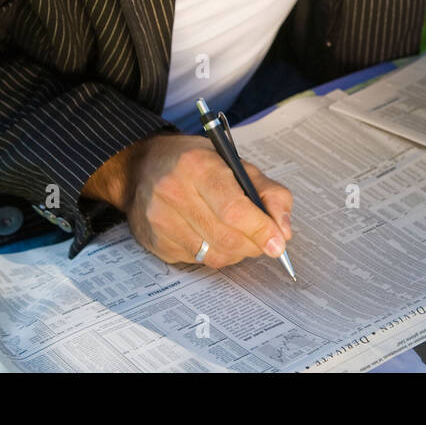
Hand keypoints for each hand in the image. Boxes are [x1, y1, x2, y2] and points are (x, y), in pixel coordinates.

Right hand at [88, 133, 292, 267]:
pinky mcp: (154, 242)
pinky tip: (211, 235)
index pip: (234, 209)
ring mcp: (160, 220)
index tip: (278, 242)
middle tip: (263, 241)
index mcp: (198, 166)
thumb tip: (284, 231)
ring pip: (213, 255)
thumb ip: (268, 192)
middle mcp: (173, 192)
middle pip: (225, 237)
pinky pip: (197, 261)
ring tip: (238, 235)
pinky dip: (214, 254)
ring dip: (236, 252)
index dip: (261, 230)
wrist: (141, 167)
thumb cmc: (195, 164)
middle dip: (253, 245)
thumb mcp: (236, 163)